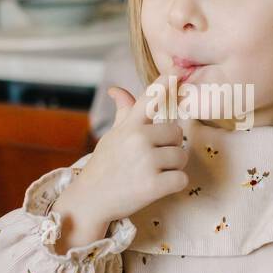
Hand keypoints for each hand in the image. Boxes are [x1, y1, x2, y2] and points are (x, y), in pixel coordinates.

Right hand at [59, 83, 189, 232]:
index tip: (178, 72)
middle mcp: (139, 139)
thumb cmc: (104, 165)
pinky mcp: (154, 185)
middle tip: (152, 159)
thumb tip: (117, 89)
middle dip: (170, 146)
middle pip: (177, 133)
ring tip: (153, 173)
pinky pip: (182, 179)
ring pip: (182, 157)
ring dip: (173, 167)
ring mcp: (147, 162)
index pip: (151, 98)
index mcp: (130, 125)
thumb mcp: (112, 136)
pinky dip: (174, 184)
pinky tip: (157, 187)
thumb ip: (124, 113)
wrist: (90, 200)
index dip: (166, 83)